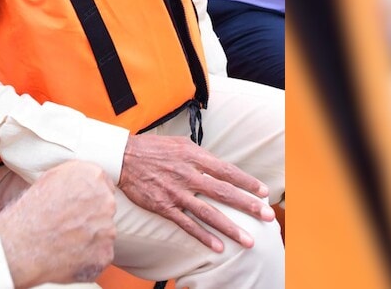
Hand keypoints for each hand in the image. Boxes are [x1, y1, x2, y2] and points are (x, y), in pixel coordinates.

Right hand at [0, 161, 116, 288]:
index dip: (89, 197)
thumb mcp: (52, 177)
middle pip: (106, 209)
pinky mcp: (105, 253)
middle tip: (69, 224)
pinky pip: (101, 253)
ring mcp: (108, 229)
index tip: (77, 206)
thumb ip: (77, 177)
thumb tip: (86, 182)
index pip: (103, 186)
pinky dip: (89, 256)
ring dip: (90, 236)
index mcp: (94, 177)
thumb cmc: (31, 211)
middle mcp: (106, 200)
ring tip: (66, 239)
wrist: (22, 244)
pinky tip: (69, 253)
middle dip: (92, 216)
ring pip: (104, 232)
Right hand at [118, 133, 273, 252]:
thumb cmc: (153, 149)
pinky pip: (186, 224)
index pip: (227, 170)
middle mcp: (188, 174)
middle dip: (248, 205)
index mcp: (194, 156)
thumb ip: (200, 155)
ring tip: (248, 240)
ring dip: (230, 228)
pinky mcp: (164, 207)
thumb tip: (219, 165)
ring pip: (208, 213)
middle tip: (267, 216)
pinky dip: (203, 236)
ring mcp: (176, 192)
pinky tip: (217, 246)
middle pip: (223, 192)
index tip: (263, 192)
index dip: (247, 182)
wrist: (124, 157)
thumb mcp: (180, 144)